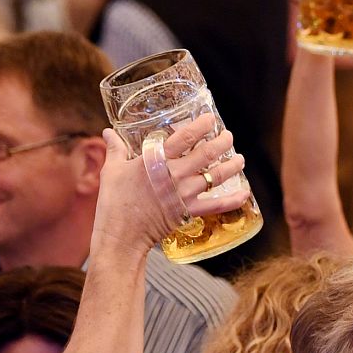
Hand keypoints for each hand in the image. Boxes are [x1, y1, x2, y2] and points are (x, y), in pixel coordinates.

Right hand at [92, 114, 247, 255]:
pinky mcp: (190, 211)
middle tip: (228, 136)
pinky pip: (217, 205)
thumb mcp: (113, 170)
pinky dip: (234, 199)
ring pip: (216, 176)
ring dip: (232, 166)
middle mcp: (176, 175)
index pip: (185, 137)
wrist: (121, 234)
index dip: (201, 126)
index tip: (212, 118)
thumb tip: (108, 132)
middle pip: (207, 154)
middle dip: (222, 142)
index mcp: (157, 161)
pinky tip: (245, 193)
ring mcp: (185, 193)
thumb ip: (115, 149)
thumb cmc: (114, 200)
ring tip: (240, 159)